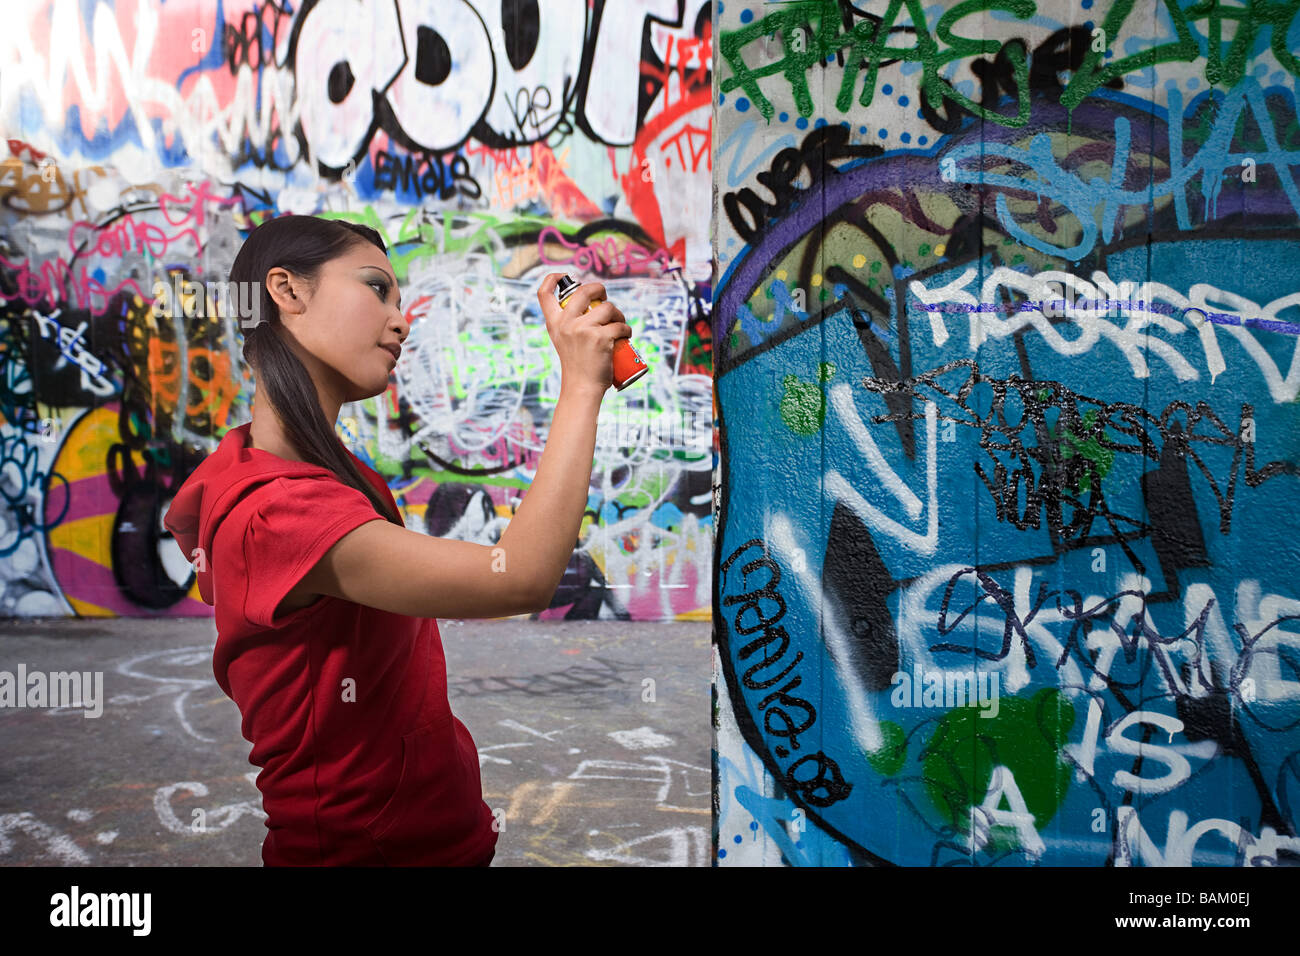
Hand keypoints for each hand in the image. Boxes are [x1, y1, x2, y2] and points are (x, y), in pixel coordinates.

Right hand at [536, 274, 633, 395]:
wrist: (582, 388)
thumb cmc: (578, 366)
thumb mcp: (564, 341)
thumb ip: (570, 324)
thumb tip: (593, 303)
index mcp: (554, 324)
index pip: (544, 293)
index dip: (552, 278)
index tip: (564, 275)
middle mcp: (565, 324)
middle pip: (584, 291)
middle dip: (599, 288)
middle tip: (605, 297)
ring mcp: (583, 330)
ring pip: (608, 308)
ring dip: (618, 314)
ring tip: (620, 324)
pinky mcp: (601, 337)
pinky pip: (620, 325)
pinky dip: (627, 329)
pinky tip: (626, 336)